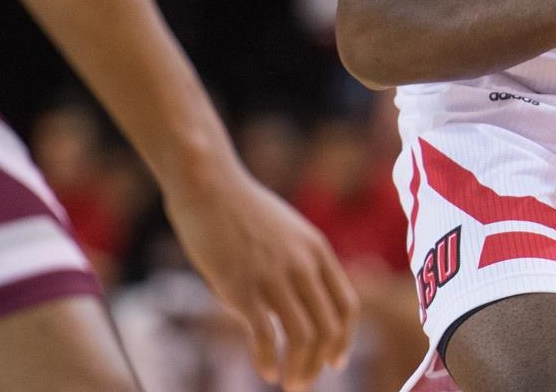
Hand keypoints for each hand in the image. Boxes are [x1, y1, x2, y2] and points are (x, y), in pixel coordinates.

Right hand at [164, 171, 357, 389]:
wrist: (209, 184)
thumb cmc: (241, 208)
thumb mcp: (285, 230)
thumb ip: (296, 262)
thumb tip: (292, 300)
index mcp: (317, 250)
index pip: (346, 306)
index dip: (343, 339)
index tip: (335, 361)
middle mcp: (303, 265)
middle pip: (328, 328)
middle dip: (319, 363)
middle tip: (305, 382)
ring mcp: (275, 276)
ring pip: (303, 337)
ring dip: (299, 369)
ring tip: (289, 384)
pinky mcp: (243, 286)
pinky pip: (266, 336)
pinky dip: (268, 359)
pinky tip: (265, 370)